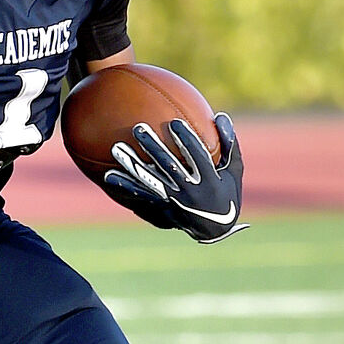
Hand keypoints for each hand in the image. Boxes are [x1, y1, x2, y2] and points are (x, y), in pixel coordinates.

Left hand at [102, 113, 246, 242]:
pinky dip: (125, 185)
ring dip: (132, 164)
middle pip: (168, 165)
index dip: (186, 140)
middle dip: (153, 146)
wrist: (216, 228)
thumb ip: (229, 144)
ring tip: (116, 148)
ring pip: (150, 179)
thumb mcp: (234, 170)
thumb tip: (221, 115)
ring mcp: (174, 199)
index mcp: (210, 179)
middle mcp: (190, 189)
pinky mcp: (162, 206)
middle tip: (138, 128)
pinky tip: (108, 176)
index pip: (196, 155)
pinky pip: (141, 195)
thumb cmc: (227, 192)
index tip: (174, 123)